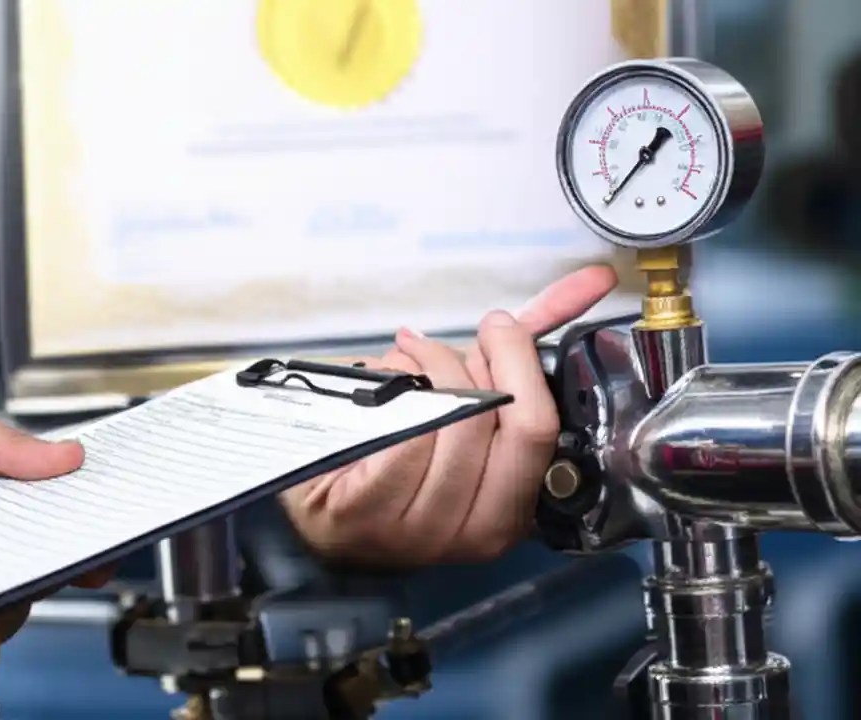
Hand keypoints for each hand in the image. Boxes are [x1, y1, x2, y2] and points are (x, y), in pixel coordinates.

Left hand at [0, 398, 113, 625]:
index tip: (130, 505)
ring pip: (31, 589)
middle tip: (79, 533)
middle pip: (70, 551)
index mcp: (20, 487)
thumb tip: (71, 452)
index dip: (109, 506)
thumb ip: (4, 441)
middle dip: (81, 545)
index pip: (81, 500)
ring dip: (23, 572)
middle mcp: (13, 538)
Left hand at [281, 265, 618, 564]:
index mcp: (514, 511)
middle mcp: (480, 532)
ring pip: (455, 421)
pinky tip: (382, 378)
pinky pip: (403, 438)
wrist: (323, 509)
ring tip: (410, 354)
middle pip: (512, 425)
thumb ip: (523, 356)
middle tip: (466, 333)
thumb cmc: (401, 456)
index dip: (523, 363)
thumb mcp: (471, 409)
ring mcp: (425, 531)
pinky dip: (394, 388)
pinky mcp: (370, 515)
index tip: (505, 327)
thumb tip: (589, 282)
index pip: (540, 428)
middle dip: (492, 357)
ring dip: (431, 367)